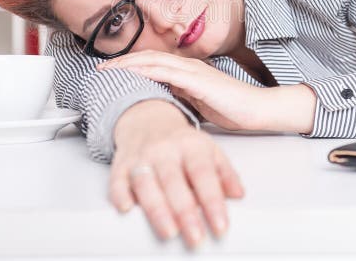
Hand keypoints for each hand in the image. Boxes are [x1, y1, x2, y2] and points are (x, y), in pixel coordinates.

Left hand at [98, 50, 270, 130]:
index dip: (129, 65)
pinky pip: (167, 73)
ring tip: (107, 70)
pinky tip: (132, 75)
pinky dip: (146, 72)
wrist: (256, 109)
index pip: (153, 63)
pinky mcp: (198, 81)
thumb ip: (181, 96)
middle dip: (121, 62)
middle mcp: (188, 66)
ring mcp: (193, 71)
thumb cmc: (232, 109)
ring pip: (153, 61)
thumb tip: (161, 99)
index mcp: (188, 72)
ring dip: (128, 64)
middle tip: (99, 68)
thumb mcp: (199, 103)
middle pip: (148, 58)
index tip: (109, 72)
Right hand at [110, 100, 244, 248]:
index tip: (220, 225)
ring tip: (169, 231)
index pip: (203, 174)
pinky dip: (120, 195)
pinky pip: (117, 180)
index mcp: (191, 145)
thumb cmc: (180, 141)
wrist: (148, 119)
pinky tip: (127, 209)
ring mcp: (141, 156)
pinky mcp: (121, 164)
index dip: (213, 201)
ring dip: (157, 209)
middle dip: (185, 212)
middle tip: (196, 237)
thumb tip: (238, 194)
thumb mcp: (209, 150)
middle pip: (174, 181)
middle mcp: (165, 150)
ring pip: (146, 183)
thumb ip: (225, 173)